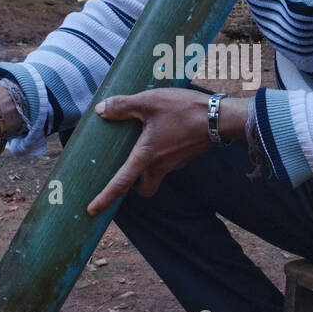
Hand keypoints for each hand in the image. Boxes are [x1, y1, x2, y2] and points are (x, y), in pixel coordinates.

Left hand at [87, 88, 246, 215]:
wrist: (221, 118)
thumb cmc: (184, 110)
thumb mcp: (149, 101)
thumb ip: (123, 106)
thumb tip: (101, 110)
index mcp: (147, 156)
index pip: (122, 182)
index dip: (105, 198)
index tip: (91, 210)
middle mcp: (161, 165)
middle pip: (145, 188)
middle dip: (134, 187)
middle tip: (125, 173)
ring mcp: (176, 162)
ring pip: (157, 174)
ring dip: (148, 166)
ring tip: (143, 143)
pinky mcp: (186, 155)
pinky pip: (169, 161)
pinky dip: (162, 154)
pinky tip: (162, 133)